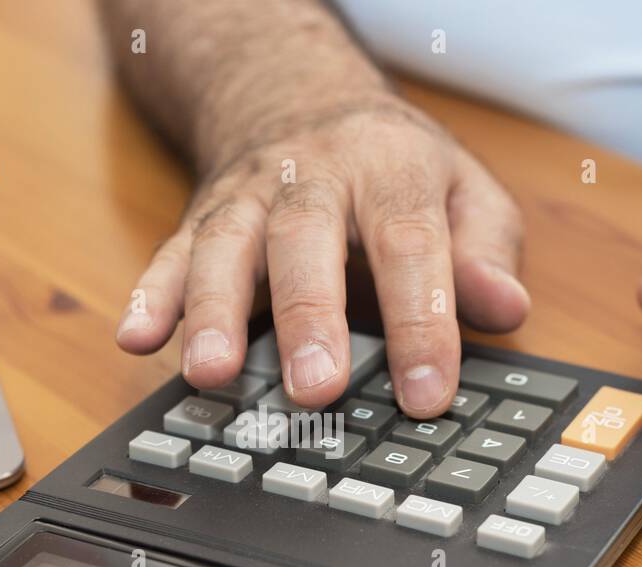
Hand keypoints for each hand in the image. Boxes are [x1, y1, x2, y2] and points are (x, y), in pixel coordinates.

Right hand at [115, 96, 529, 416]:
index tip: (426, 394)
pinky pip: (169, 254)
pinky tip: (138, 338)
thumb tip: (504, 309)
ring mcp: (248, 196)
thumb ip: (485, 251)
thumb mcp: (461, 190)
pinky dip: (150, 296)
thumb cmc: (390, 166)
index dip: (420, 323)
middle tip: (316, 389)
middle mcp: (312, 176)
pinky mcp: (200, 218)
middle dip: (309, 317)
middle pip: (306, 240)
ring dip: (215, 312)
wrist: (295, 96)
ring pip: (226, 246)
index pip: (410, 246)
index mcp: (390, 169)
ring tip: (212, 374)